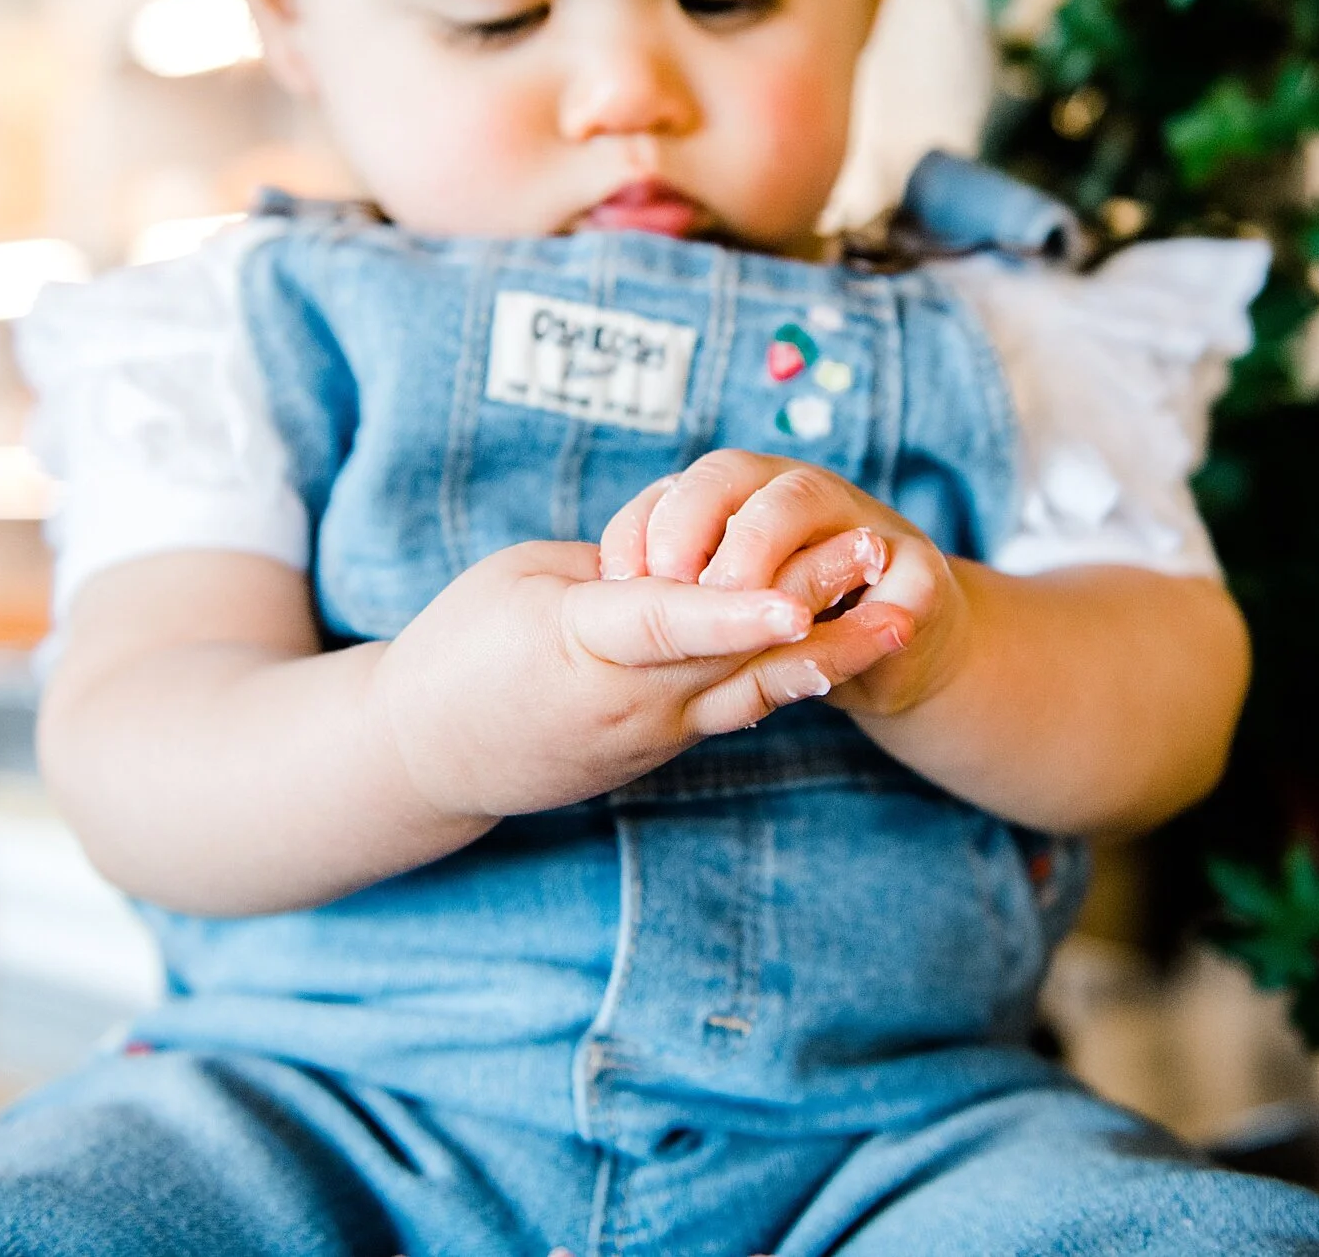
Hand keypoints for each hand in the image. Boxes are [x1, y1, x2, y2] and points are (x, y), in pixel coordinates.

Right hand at [368, 538, 900, 818]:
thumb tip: (682, 558)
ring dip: (827, 656)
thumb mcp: (522, 583)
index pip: (665, 623)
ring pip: (749, 694)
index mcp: (576, 645)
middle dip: (814, 610)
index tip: (793, 604)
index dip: (732, 613)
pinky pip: (731, 710)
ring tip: (895, 619)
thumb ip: (610, 571)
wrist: (424, 759)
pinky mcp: (657, 750)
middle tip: (882, 560)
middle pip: (732, 657)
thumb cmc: (459, 649)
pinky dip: (786, 679)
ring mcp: (647, 735)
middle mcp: (625, 700)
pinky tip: (841, 649)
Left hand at [598, 450, 969, 718]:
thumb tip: (585, 609)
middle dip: (696, 524)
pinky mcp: (919, 571)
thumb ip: (669, 598)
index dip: (642, 527)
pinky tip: (860, 633)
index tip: (612, 583)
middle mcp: (792, 493)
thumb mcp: (716, 611)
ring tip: (737, 601)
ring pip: (806, 501)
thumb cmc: (780, 624)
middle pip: (736, 476)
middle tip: (670, 585)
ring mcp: (858, 524)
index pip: (679, 487)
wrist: (889, 647)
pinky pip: (906, 574)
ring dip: (767, 545)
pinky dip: (887, 601)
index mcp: (736, 496)